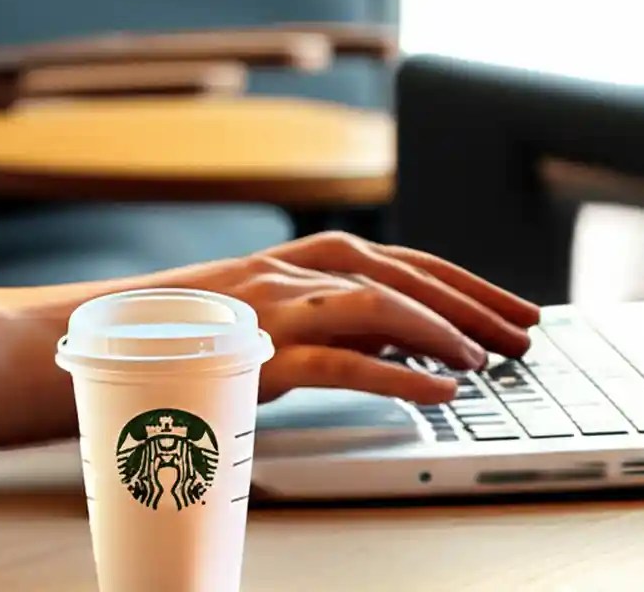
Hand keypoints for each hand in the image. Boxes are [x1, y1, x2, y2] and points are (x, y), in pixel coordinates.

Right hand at [202, 233, 539, 404]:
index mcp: (318, 255)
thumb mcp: (292, 311)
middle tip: (523, 333)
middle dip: (474, 306)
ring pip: (379, 305)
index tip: (517, 309)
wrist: (119, 335)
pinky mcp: (262, 350)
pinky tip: (436, 390)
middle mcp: (305, 269)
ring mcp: (282, 306)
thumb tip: (419, 334)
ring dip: (440, 331)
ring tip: (484, 359)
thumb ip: (350, 316)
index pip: (415, 264)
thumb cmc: (214, 325)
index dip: (473, 287)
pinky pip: (341, 361)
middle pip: (409, 277)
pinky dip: (396, 375)